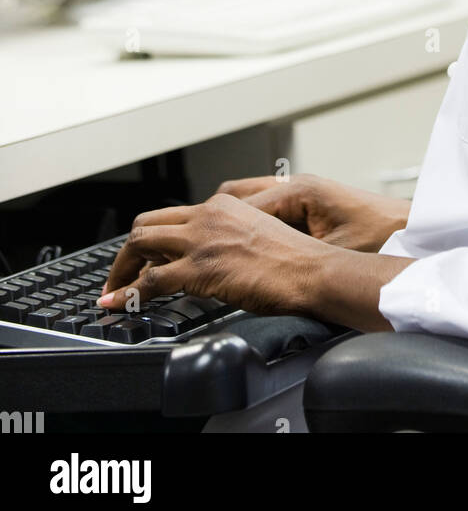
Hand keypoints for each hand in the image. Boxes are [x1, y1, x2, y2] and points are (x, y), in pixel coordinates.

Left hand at [99, 193, 324, 315]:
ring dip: (121, 270)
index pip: (172, 216)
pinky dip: (127, 294)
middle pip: (147, 224)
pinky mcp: (198, 268)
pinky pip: (148, 281)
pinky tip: (118, 305)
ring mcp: (201, 240)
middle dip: (127, 252)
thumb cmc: (295, 260)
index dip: (151, 239)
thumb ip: (228, 239)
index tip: (144, 258)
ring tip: (113, 291)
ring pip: (140, 244)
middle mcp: (207, 215)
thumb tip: (209, 259)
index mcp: (222, 206)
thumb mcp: (257, 235)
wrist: (310, 271)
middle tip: (120, 275)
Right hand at [215, 173, 410, 252]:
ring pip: (249, 200)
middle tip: (196, 244)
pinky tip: (245, 248)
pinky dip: (250, 224)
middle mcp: (294, 186)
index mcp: (298, 191)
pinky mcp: (306, 206)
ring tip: (215, 247)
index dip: (215, 227)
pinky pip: (265, 209)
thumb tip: (255, 265)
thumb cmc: (379, 235)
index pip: (240, 204)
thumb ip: (292, 253)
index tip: (196, 246)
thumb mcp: (331, 250)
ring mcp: (298, 194)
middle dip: (214, 218)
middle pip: (236, 194)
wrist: (409, 228)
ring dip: (231, 220)